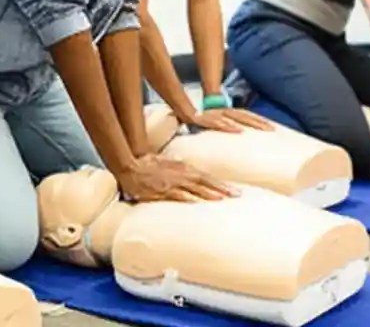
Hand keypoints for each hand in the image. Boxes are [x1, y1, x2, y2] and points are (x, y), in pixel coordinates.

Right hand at [116, 153, 236, 202]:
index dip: (222, 184)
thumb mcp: (170, 167)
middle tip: (238, 195)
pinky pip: (176, 195)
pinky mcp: (162, 190)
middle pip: (206, 182)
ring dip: (209, 194)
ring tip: (223, 200)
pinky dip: (187, 198)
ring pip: (194, 188)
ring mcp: (172, 183)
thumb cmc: (149, 167)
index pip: (207, 177)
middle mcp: (181, 175)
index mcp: (184, 170)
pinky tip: (196, 203)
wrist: (131, 166)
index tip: (237, 191)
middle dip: (222, 189)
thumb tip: (196, 181)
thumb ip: (184, 174)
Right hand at [188, 108, 273, 133]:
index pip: (244, 115)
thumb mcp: (210, 131)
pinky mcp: (199, 119)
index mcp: (221, 114)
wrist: (171, 122)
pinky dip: (226, 125)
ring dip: (248, 122)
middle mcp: (217, 112)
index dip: (257, 120)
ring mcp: (209, 115)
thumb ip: (221, 133)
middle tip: (273, 130)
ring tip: (262, 129)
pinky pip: (215, 122)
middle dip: (258, 121)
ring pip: (233, 116)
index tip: (273, 128)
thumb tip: (238, 141)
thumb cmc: (190, 129)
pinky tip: (237, 130)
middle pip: (242, 115)